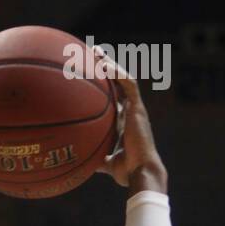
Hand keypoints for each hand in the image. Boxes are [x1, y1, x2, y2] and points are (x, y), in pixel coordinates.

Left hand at [92, 50, 166, 191]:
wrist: (141, 171)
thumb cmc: (127, 172)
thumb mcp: (108, 164)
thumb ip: (99, 160)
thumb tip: (84, 165)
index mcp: (125, 123)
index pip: (114, 100)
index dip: (105, 88)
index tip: (91, 78)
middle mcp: (130, 112)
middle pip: (118, 85)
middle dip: (107, 70)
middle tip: (92, 58)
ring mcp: (135, 109)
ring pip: (124, 80)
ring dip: (111, 65)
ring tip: (97, 54)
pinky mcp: (138, 108)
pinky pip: (128, 84)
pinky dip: (117, 74)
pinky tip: (104, 65)